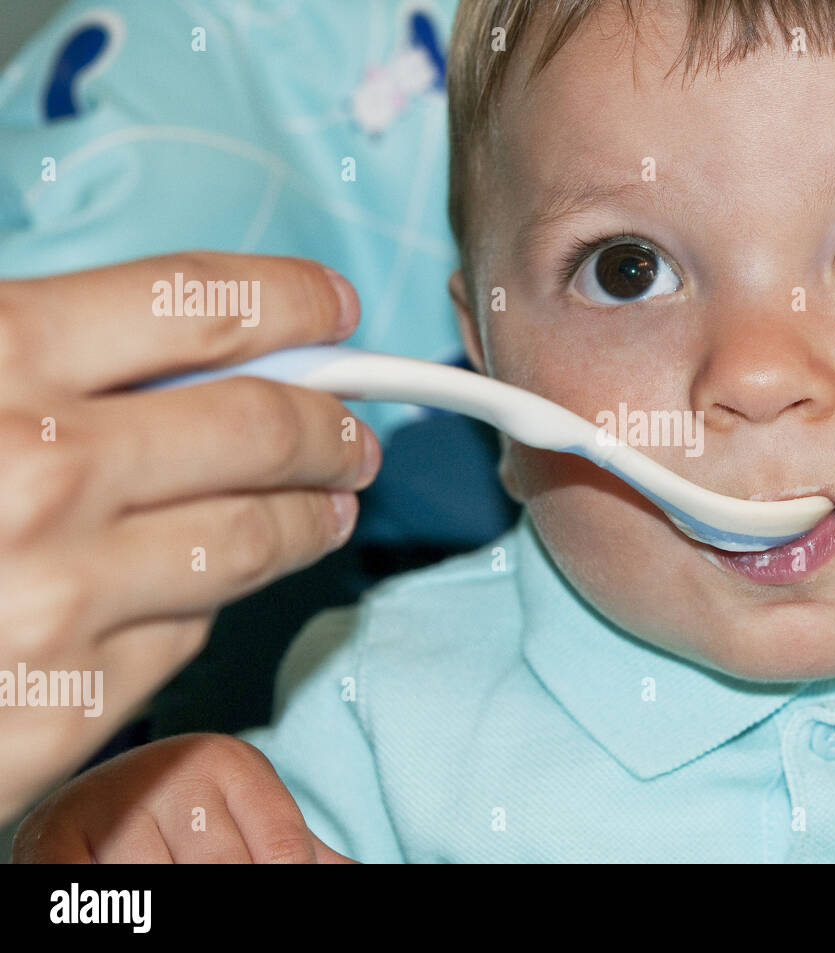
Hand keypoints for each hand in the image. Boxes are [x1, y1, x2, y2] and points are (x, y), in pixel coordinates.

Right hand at [0, 252, 380, 823]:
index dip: (289, 298)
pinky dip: (211, 601)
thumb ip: (39, 352)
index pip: (198, 302)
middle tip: (355, 430)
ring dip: (311, 515)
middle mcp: (46, 471)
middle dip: (329, 423)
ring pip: (248, 539)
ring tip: (333, 504)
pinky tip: (220, 587)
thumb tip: (179, 344)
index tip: (333, 307)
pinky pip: (185, 632)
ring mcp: (67, 594)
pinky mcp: (71, 702)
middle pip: (257, 426)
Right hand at [12, 733, 355, 862]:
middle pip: (224, 873)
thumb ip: (309, 853)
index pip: (285, 853)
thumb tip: (370, 872)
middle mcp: (174, 770)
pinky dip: (106, 899)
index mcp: (233, 763)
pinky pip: (85, 887)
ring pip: (159, 886)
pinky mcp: (55, 834)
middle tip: (204, 873)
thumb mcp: (260, 826)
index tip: (274, 876)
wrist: (102, 801)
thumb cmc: (198, 822)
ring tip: (166, 875)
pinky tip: (126, 896)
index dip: (282, 877)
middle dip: (224, 886)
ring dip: (164, 896)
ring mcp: (113, 800)